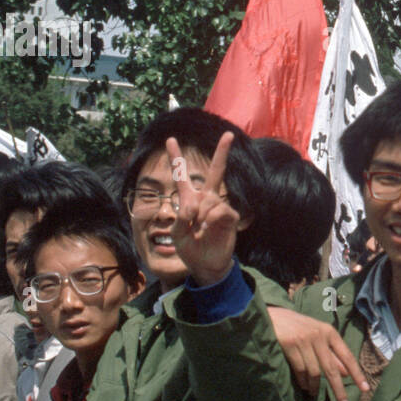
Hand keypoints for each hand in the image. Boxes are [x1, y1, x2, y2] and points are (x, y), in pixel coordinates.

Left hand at [166, 132, 239, 286]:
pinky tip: (210, 229)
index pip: (181, 176)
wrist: (206, 265)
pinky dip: (212, 220)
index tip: (171, 139)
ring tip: (200, 229)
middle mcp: (205, 199)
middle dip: (222, 153)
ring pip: (210, 199)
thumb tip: (196, 206)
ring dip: (202, 215)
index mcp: (189, 200)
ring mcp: (219, 207)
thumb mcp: (177, 234)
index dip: (176, 158)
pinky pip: (220, 211)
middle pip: (215, 172)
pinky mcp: (229, 217)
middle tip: (229, 135)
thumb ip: (182, 218)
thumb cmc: (189, 249)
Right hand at [266, 307, 366, 400]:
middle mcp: (319, 335)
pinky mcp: (290, 344)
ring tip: (313, 393)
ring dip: (315, 386)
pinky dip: (303, 381)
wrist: (272, 316)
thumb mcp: (318, 337)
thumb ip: (332, 354)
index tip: (365, 388)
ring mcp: (304, 339)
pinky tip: (304, 386)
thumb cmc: (298, 328)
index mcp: (329, 333)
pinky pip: (300, 369)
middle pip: (332, 368)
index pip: (347, 356)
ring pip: (315, 371)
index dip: (357, 374)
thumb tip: (347, 373)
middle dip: (339, 389)